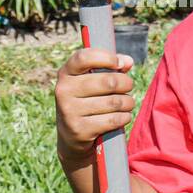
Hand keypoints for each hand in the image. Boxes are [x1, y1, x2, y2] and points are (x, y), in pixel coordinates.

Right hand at [55, 49, 135, 167]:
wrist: (72, 135)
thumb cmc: (89, 100)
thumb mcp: (93, 81)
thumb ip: (111, 68)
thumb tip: (128, 62)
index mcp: (66, 73)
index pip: (84, 58)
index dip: (107, 58)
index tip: (120, 64)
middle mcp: (64, 90)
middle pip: (109, 82)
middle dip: (127, 84)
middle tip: (128, 87)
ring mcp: (70, 110)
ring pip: (115, 102)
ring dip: (128, 103)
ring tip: (126, 103)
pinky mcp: (79, 129)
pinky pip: (115, 119)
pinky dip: (125, 117)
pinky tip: (121, 117)